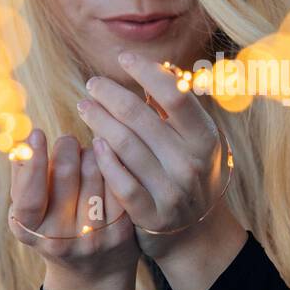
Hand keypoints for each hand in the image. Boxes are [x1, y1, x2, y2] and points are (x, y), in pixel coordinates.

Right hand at [7, 127, 140, 289]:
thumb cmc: (54, 230)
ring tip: (88, 156)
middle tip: (68, 142)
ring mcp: (94, 237)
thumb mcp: (30, 213)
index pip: (29, 193)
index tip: (38, 133)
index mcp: (31, 231)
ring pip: (95, 171)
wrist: (94, 274)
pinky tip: (110, 166)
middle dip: (67, 147)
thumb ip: (22, 178)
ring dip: (91, 154)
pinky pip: (118, 182)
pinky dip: (112, 166)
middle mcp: (62, 238)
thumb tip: (20, 142)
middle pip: (66, 173)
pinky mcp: (122, 231)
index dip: (33, 160)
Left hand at [76, 52, 228, 260]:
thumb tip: (157, 65)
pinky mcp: (151, 215)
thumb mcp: (197, 140)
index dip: (147, 72)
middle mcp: (192, 164)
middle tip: (93, 84)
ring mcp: (172, 191)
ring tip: (84, 106)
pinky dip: (105, 160)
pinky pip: (120, 182)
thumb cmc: (191, 172)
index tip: (124, 58)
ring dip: (99, 121)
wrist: (196, 232)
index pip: (175, 95)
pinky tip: (94, 144)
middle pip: (141, 118)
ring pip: (125, 146)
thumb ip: (177, 108)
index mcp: (205, 139)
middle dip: (111, 95)